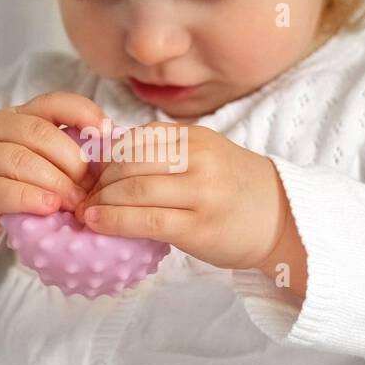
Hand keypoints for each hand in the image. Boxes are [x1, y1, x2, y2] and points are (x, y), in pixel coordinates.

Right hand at [0, 92, 107, 249]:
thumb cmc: (1, 185)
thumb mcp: (30, 162)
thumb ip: (59, 156)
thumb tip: (108, 162)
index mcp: (15, 116)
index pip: (52, 103)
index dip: (83, 113)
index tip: (107, 133)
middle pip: (40, 133)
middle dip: (73, 161)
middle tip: (90, 190)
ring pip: (21, 160)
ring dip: (55, 183)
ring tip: (75, 204)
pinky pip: (0, 189)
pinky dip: (29, 197)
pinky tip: (48, 207)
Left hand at [75, 122, 289, 270]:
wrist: (284, 221)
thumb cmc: (237, 192)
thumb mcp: (205, 157)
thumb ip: (165, 155)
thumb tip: (108, 163)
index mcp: (195, 138)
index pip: (134, 140)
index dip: (104, 158)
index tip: (89, 175)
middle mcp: (198, 159)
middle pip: (128, 162)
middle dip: (96, 181)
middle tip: (80, 197)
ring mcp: (200, 192)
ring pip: (132, 190)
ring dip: (100, 202)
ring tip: (84, 212)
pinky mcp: (198, 226)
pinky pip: (145, 220)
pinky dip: (113, 221)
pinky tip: (96, 224)